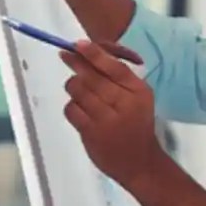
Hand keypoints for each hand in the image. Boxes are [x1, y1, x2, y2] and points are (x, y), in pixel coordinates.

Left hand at [61, 40, 164, 192]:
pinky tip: (80, 110)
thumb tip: (87, 56)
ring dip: (73, 87)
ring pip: (79, 91)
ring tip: (79, 90)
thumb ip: (119, 80)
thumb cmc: (137, 125)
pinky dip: (71, 106)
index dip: (95, 54)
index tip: (78, 44)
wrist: (139, 161)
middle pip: (93, 77)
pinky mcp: (91, 132)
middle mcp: (125, 103)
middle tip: (65, 54)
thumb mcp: (138, 99)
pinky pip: (71, 109)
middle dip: (77, 64)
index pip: (115, 67)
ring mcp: (107, 119)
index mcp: (139, 91)